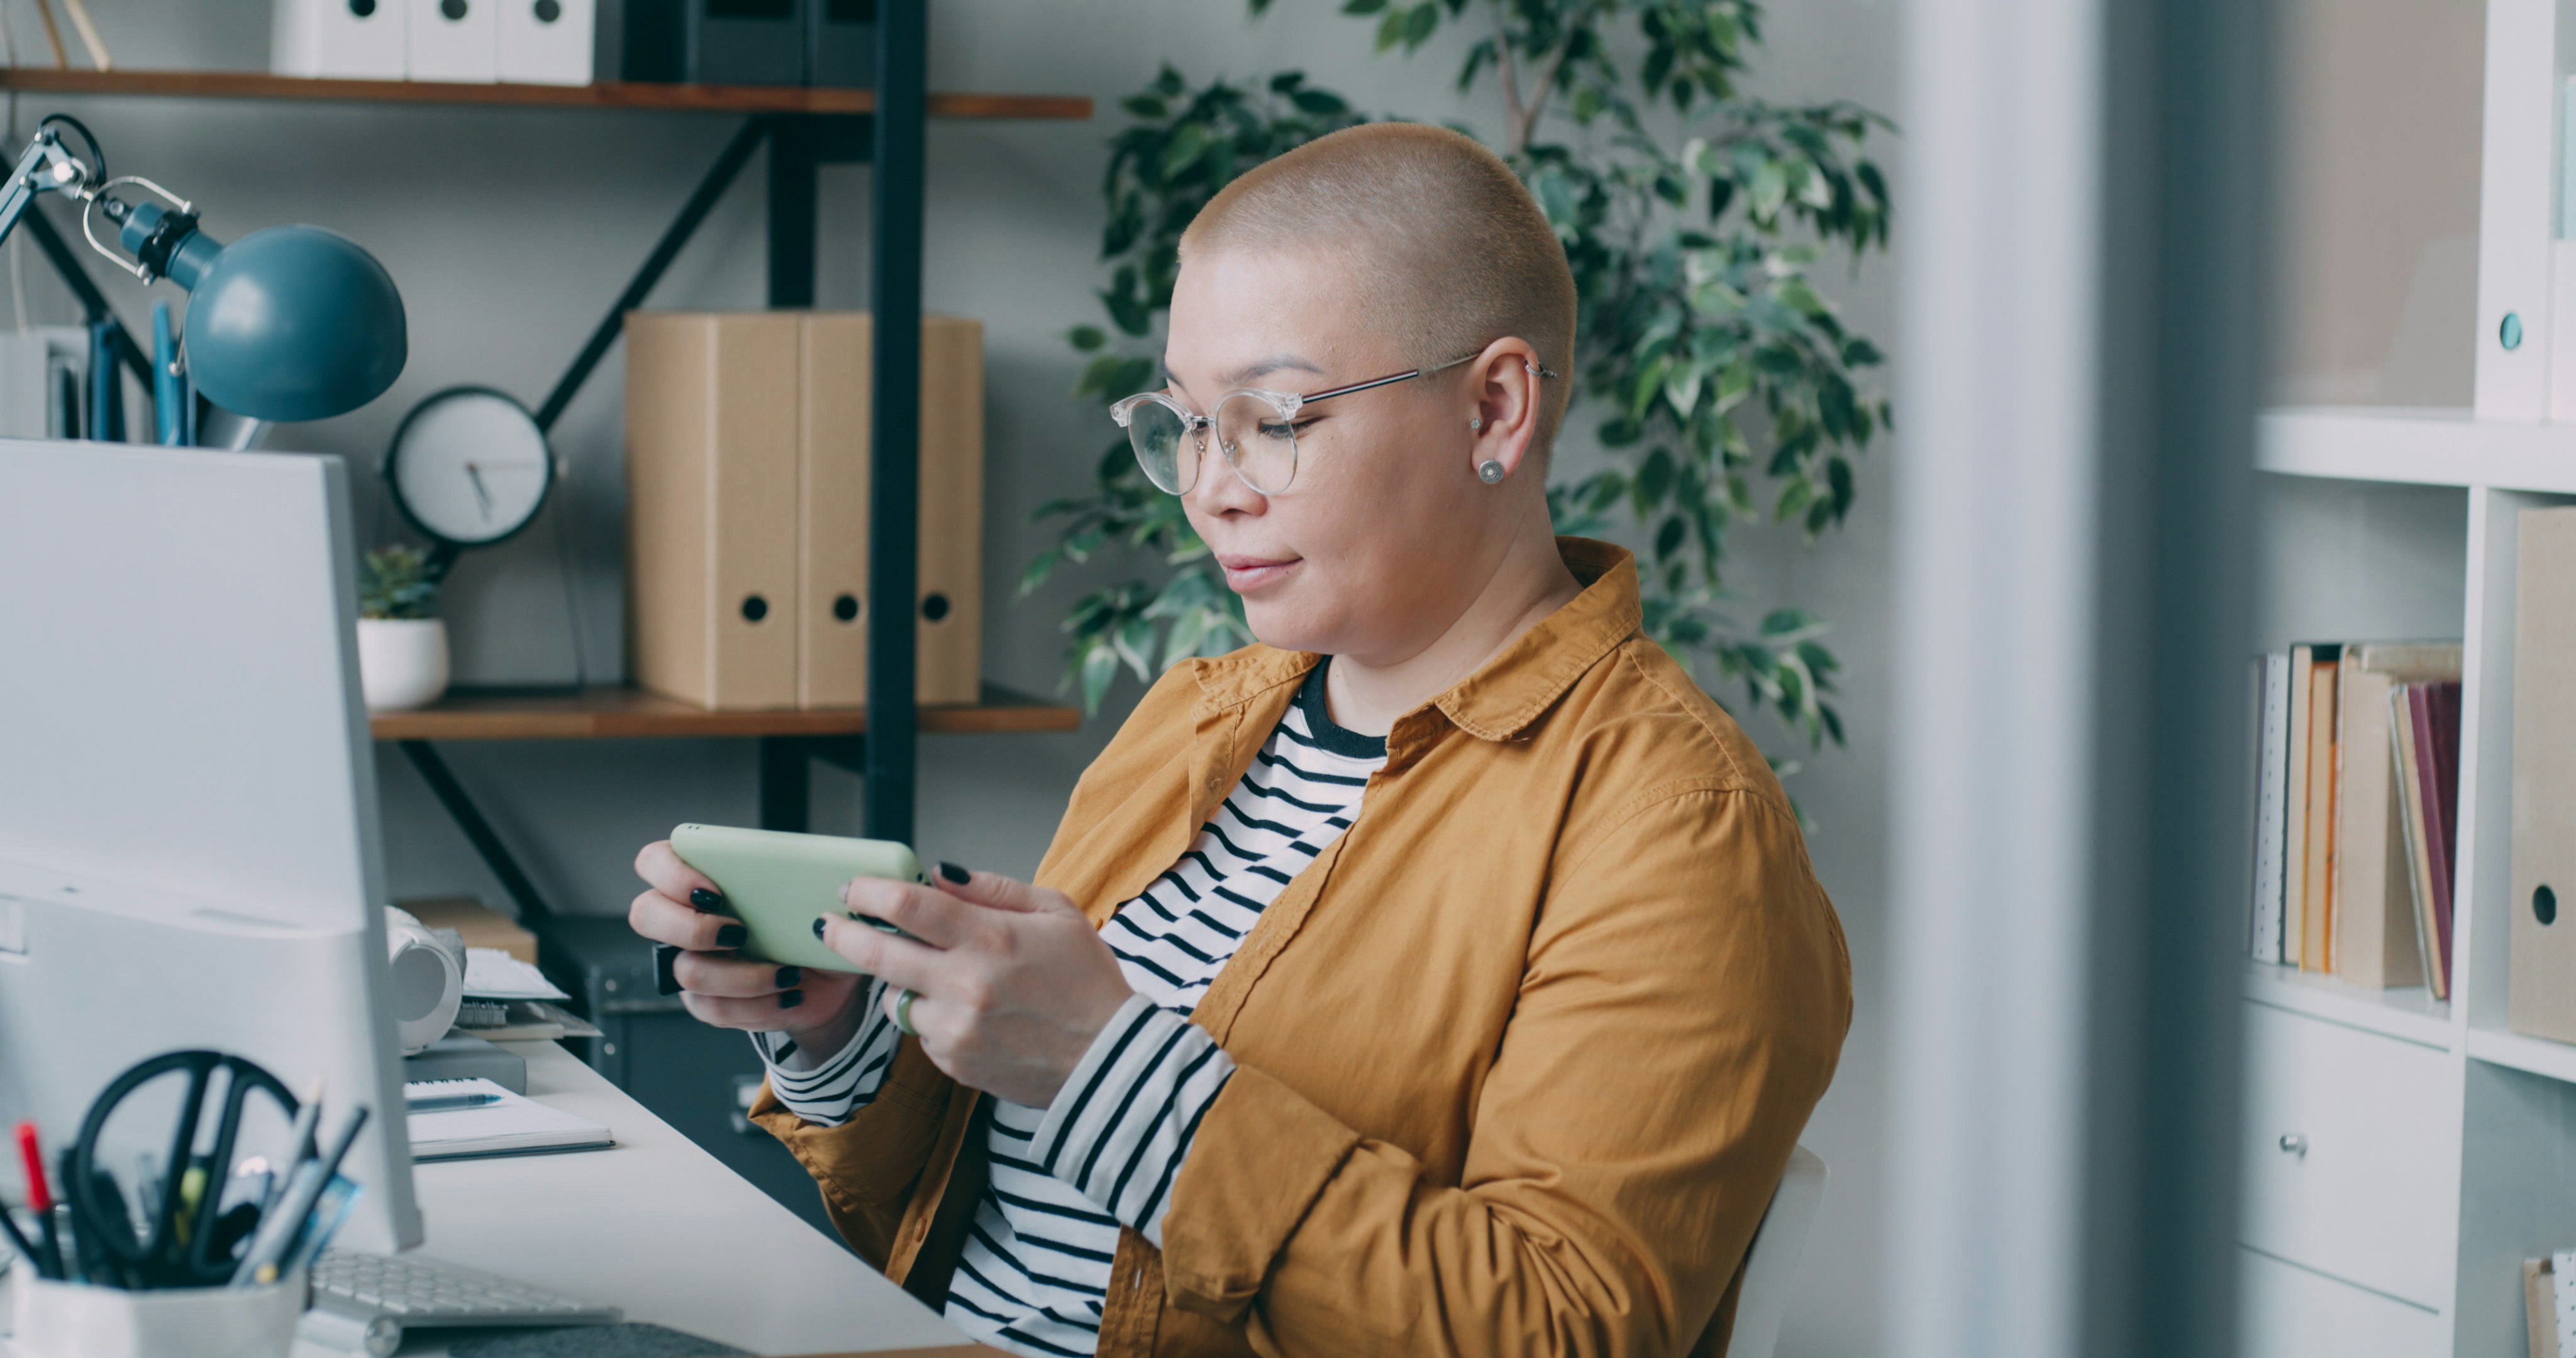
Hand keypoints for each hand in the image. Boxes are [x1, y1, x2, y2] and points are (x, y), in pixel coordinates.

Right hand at [628, 840, 867, 1052]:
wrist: (827, 975)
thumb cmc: (808, 920)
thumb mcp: (811, 890)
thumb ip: (797, 870)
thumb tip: (814, 868)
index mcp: (699, 877)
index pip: (653, 862)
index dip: (673, 875)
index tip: (716, 891)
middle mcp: (682, 918)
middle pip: (645, 915)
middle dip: (693, 927)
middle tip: (740, 933)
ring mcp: (687, 961)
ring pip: (687, 972)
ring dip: (744, 976)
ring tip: (787, 973)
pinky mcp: (704, 1000)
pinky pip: (714, 1008)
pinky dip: (757, 1005)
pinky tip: (788, 995)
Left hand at [823, 865, 1134, 1107]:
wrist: (1107, 1062)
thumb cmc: (1087, 982)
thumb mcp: (1056, 913)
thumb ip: (993, 889)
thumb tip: (938, 874)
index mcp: (992, 939)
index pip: (908, 905)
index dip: (870, 891)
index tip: (854, 888)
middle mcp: (966, 985)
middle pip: (878, 953)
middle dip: (843, 934)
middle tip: (828, 924)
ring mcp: (955, 1028)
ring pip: (893, 997)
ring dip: (898, 981)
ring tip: (931, 974)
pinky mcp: (953, 1062)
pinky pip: (918, 1030)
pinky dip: (929, 1016)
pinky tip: (964, 1011)